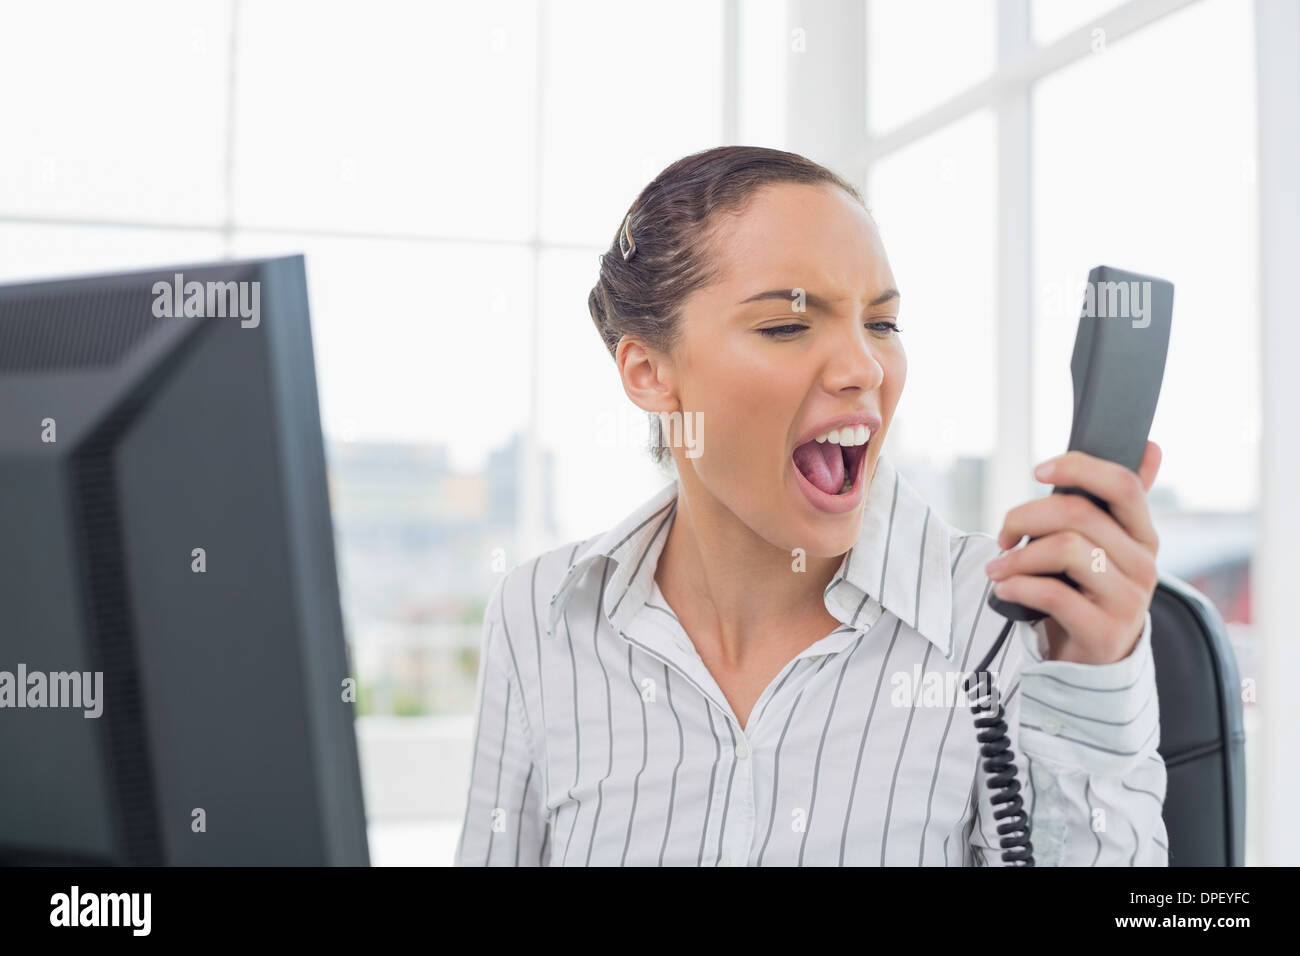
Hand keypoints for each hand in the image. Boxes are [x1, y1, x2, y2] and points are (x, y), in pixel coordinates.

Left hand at [984, 442, 1162, 664]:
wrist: (1095, 661)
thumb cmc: (1088, 591)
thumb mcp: (1105, 546)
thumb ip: (1115, 502)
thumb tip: (1150, 446)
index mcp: (1143, 535)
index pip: (1123, 484)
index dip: (1078, 467)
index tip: (1037, 470)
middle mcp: (1144, 564)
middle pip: (1079, 514)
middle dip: (1025, 516)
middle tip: (1003, 534)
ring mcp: (1129, 600)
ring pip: (1065, 550)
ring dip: (1017, 556)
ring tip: (997, 568)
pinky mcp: (1105, 631)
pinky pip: (1051, 593)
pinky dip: (1017, 586)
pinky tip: (1004, 589)